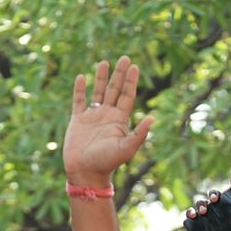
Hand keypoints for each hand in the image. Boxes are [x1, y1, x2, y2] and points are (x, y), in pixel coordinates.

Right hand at [63, 56, 154, 186]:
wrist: (85, 173)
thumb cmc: (106, 163)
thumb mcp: (126, 148)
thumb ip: (139, 134)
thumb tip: (153, 118)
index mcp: (119, 120)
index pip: (127, 96)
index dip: (131, 81)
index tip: (135, 66)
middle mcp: (107, 115)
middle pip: (114, 90)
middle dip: (119, 74)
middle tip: (125, 58)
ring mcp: (92, 117)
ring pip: (97, 92)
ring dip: (100, 77)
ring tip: (104, 62)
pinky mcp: (78, 120)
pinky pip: (78, 101)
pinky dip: (79, 89)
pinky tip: (81, 77)